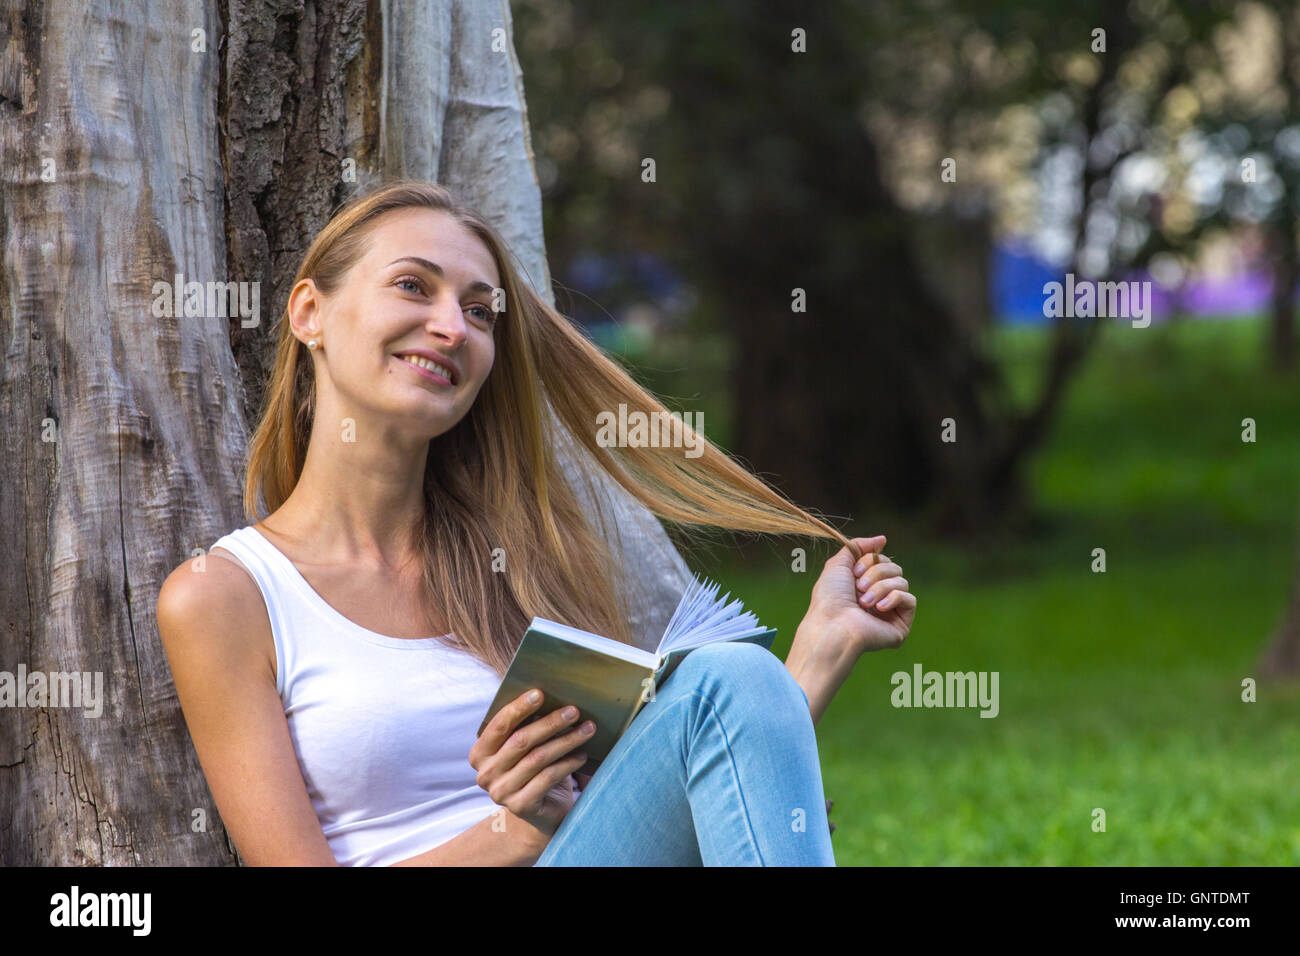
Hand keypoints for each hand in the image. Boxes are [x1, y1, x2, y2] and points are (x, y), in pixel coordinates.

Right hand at [468, 690, 596, 851]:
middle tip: (574, 710)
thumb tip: (551, 697)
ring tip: (587, 729)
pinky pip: (548, 778)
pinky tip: (582, 755)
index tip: (540, 693)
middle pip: (521, 741)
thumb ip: (527, 726)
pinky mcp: (520, 806)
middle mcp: (485, 774)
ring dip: (566, 741)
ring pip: (537, 758)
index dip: (519, 708)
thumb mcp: (526, 747)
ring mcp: (501, 792)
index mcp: (480, 753)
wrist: (542, 812)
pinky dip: (568, 764)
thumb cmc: (534, 769)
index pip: (499, 725)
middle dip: (550, 723)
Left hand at [801, 535, 915, 657]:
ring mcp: (891, 611)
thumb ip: (858, 547)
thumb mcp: (838, 564)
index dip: (870, 560)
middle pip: (894, 568)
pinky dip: (894, 598)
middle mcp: (879, 597)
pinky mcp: (901, 624)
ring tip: (864, 602)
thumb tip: (882, 539)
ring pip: (902, 582)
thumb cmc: (830, 598)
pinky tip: (878, 608)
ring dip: (880, 587)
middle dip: (876, 573)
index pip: (882, 560)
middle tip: (858, 587)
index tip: (855, 571)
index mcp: (865, 584)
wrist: (833, 625)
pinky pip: (910, 599)